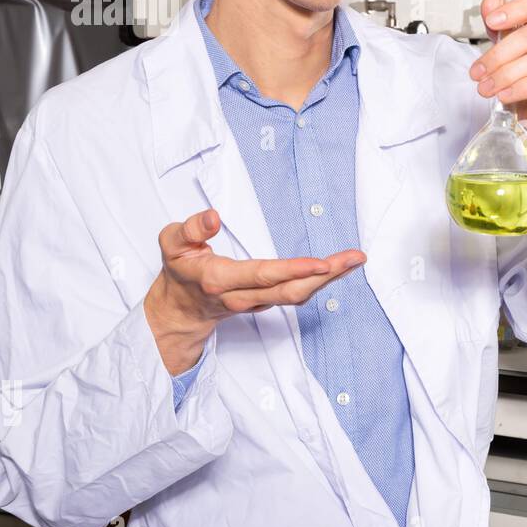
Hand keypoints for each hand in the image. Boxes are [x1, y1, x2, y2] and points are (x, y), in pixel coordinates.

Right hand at [144, 209, 365, 374]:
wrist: (180, 309)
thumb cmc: (179, 271)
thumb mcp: (171, 244)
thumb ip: (190, 229)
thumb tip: (213, 216)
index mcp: (219, 279)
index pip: (262, 276)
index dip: (292, 271)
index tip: (321, 263)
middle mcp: (241, 296)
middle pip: (290, 291)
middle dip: (326, 275)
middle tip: (355, 257)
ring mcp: (256, 303)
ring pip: (297, 295)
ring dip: (329, 279)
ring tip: (355, 259)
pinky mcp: (266, 303)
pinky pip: (297, 294)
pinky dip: (320, 283)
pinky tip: (338, 268)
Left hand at [471, 0, 526, 165]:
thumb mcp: (510, 57)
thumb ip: (501, 29)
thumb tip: (491, 4)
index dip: (519, 8)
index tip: (493, 21)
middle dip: (500, 53)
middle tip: (479, 71)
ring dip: (507, 73)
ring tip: (489, 87)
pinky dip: (522, 88)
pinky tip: (507, 96)